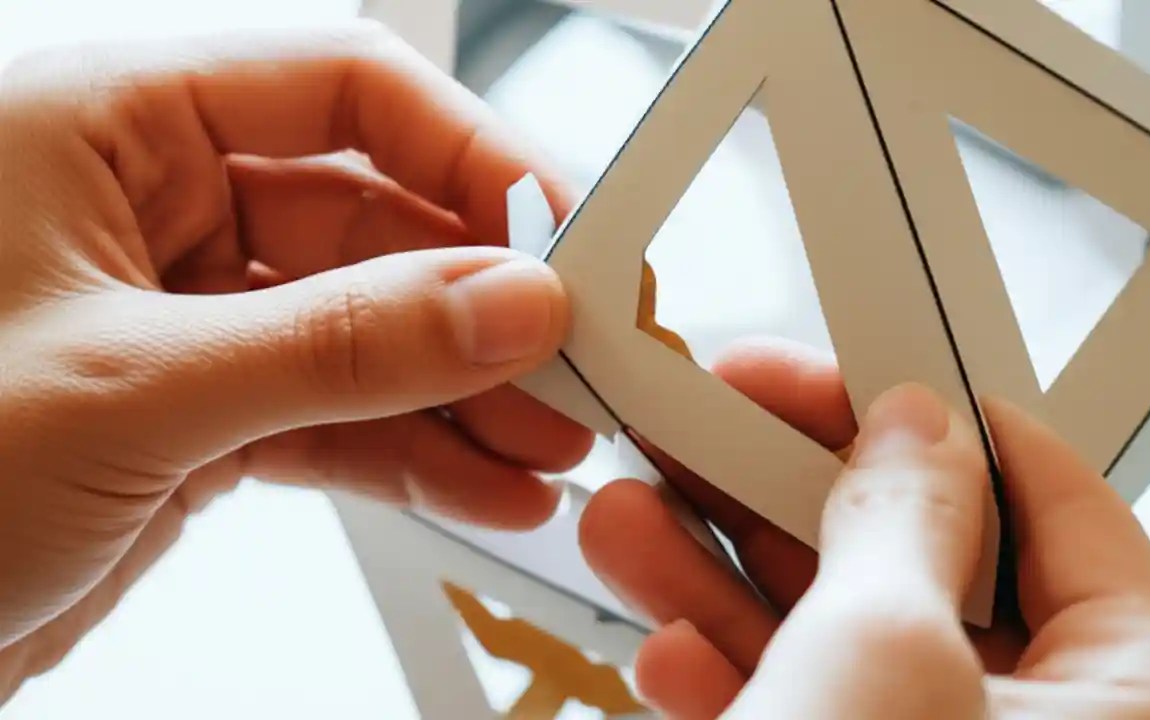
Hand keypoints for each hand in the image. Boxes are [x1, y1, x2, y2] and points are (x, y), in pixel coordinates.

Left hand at [0, 23, 592, 695]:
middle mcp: (150, 207)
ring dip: (462, 391)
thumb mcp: (134, 392)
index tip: (559, 232)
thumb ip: (341, 344)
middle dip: (481, 302)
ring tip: (547, 446)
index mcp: (107, 127)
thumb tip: (508, 304)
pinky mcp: (195, 415)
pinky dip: (410, 454)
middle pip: (372, 219)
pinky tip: (482, 488)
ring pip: (364, 330)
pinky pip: (332, 413)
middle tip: (575, 361)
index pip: (338, 89)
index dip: (465, 153)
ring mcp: (181, 318)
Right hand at [581, 339, 1149, 717]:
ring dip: (723, 572)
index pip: (1052, 496)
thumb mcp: (882, 652)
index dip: (940, 414)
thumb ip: (898, 516)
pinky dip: (726, 667)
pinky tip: (661, 634)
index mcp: (1132, 696)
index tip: (849, 368)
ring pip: (837, 639)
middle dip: (785, 490)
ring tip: (633, 507)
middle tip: (705, 420)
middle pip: (917, 558)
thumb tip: (908, 427)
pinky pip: (800, 708)